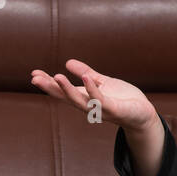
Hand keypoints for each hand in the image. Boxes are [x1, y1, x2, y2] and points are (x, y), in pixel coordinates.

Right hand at [29, 59, 158, 131]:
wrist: (143, 114)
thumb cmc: (122, 99)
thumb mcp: (102, 82)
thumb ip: (86, 73)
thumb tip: (68, 62)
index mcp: (85, 98)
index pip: (63, 91)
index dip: (48, 84)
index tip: (33, 74)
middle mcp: (89, 106)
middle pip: (66, 98)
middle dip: (51, 88)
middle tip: (35, 78)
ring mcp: (100, 110)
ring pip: (80, 101)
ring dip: (68, 90)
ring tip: (57, 76)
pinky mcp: (114, 110)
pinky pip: (101, 100)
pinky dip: (92, 89)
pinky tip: (86, 78)